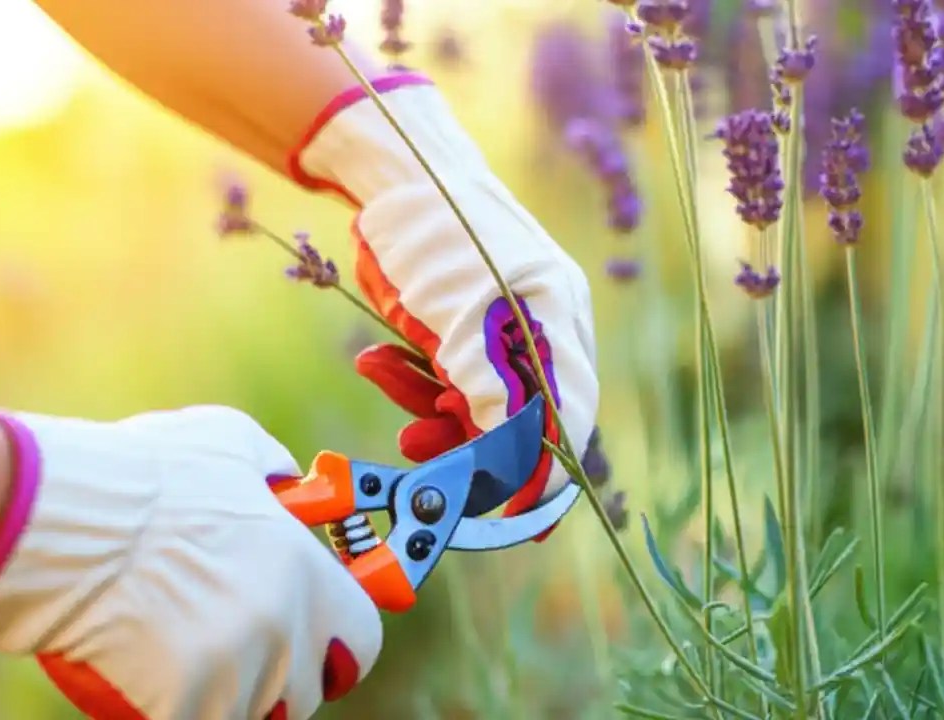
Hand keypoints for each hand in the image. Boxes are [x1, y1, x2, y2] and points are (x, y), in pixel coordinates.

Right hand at [0, 406, 381, 719]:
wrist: (60, 520)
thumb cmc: (142, 475)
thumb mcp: (230, 445)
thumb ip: (273, 470)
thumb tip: (291, 484)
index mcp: (306, 573)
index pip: (361, 641)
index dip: (337, 644)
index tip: (319, 642)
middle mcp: (284, 628)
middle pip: (305, 689)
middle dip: (278, 675)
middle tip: (232, 646)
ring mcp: (237, 674)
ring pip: (251, 709)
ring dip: (225, 692)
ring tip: (178, 649)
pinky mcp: (186, 706)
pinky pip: (198, 719)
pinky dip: (177, 708)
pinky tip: (148, 676)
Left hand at [289, 74, 599, 519]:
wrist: (392, 175)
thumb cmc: (438, 234)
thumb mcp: (467, 317)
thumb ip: (494, 390)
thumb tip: (514, 465)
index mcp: (559, 323)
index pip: (568, 417)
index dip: (544, 473)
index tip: (512, 517)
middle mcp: (538, 333)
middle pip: (520, 419)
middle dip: (469, 445)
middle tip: (420, 455)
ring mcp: (498, 331)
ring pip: (472, 405)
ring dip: (429, 415)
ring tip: (391, 403)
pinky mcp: (457, 331)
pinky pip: (441, 380)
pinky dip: (408, 382)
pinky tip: (375, 363)